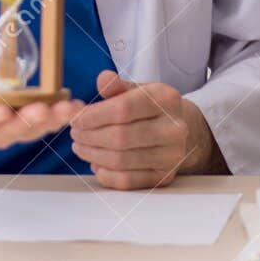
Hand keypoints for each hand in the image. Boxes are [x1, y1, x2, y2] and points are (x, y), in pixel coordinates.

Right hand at [0, 34, 77, 152]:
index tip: (2, 110)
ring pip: (24, 131)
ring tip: (67, 107)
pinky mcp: (16, 124)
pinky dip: (56, 116)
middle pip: (1, 133)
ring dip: (48, 121)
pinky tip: (72, 106)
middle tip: (43, 108)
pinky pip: (37, 124)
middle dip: (24, 121)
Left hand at [69, 69, 224, 189]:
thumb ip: (118, 85)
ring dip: (93, 155)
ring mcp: (172, 156)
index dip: (93, 116)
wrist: (185, 130)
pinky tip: (96, 164)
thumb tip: (102, 79)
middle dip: (90, 137)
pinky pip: (128, 181)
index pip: (123, 109)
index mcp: (167, 99)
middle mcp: (174, 129)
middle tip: (75, 134)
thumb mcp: (139, 90)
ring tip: (80, 147)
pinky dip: (106, 175)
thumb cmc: (153, 108)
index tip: (75, 119)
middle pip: (120, 138)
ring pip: (121, 160)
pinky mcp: (165, 177)